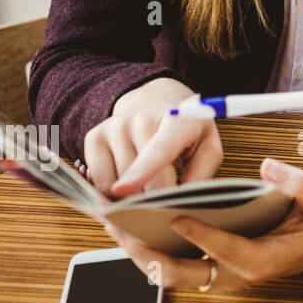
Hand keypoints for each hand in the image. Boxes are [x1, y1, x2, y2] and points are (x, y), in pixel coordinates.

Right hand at [84, 78, 221, 197]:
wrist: (157, 100)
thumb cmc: (186, 130)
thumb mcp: (208, 146)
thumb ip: (200, 175)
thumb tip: (177, 202)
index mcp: (178, 121)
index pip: (159, 149)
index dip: (142, 171)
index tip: (122, 190)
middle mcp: (142, 119)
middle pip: (138, 179)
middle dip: (150, 200)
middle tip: (164, 199)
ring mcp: (115, 127)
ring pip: (115, 184)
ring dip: (131, 195)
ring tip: (148, 178)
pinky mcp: (95, 138)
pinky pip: (98, 182)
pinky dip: (110, 190)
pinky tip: (127, 175)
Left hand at [104, 158, 302, 290]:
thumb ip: (298, 184)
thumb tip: (267, 167)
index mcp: (261, 260)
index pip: (222, 249)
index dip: (198, 233)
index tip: (174, 214)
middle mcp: (234, 276)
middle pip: (180, 274)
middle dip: (147, 252)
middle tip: (123, 227)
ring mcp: (218, 277)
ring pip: (168, 274)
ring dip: (140, 252)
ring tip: (116, 225)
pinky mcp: (209, 271)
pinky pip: (172, 266)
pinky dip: (148, 250)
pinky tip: (131, 227)